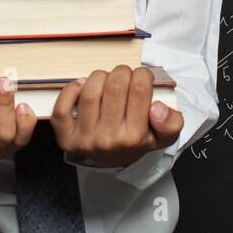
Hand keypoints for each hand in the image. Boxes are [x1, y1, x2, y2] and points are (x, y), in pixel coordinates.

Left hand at [51, 66, 182, 168]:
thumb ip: (171, 122)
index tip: (142, 76)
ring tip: (107, 80)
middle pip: (114, 87)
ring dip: (99, 76)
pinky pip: (61, 108)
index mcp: (134, 137)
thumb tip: (157, 107)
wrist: (113, 160)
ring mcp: (85, 139)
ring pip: (90, 92)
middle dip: (122, 72)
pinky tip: (82, 87)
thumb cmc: (136, 140)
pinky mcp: (65, 137)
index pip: (139, 91)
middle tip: (124, 75)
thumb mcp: (162, 136)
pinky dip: (70, 90)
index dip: (142, 74)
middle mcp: (109, 140)